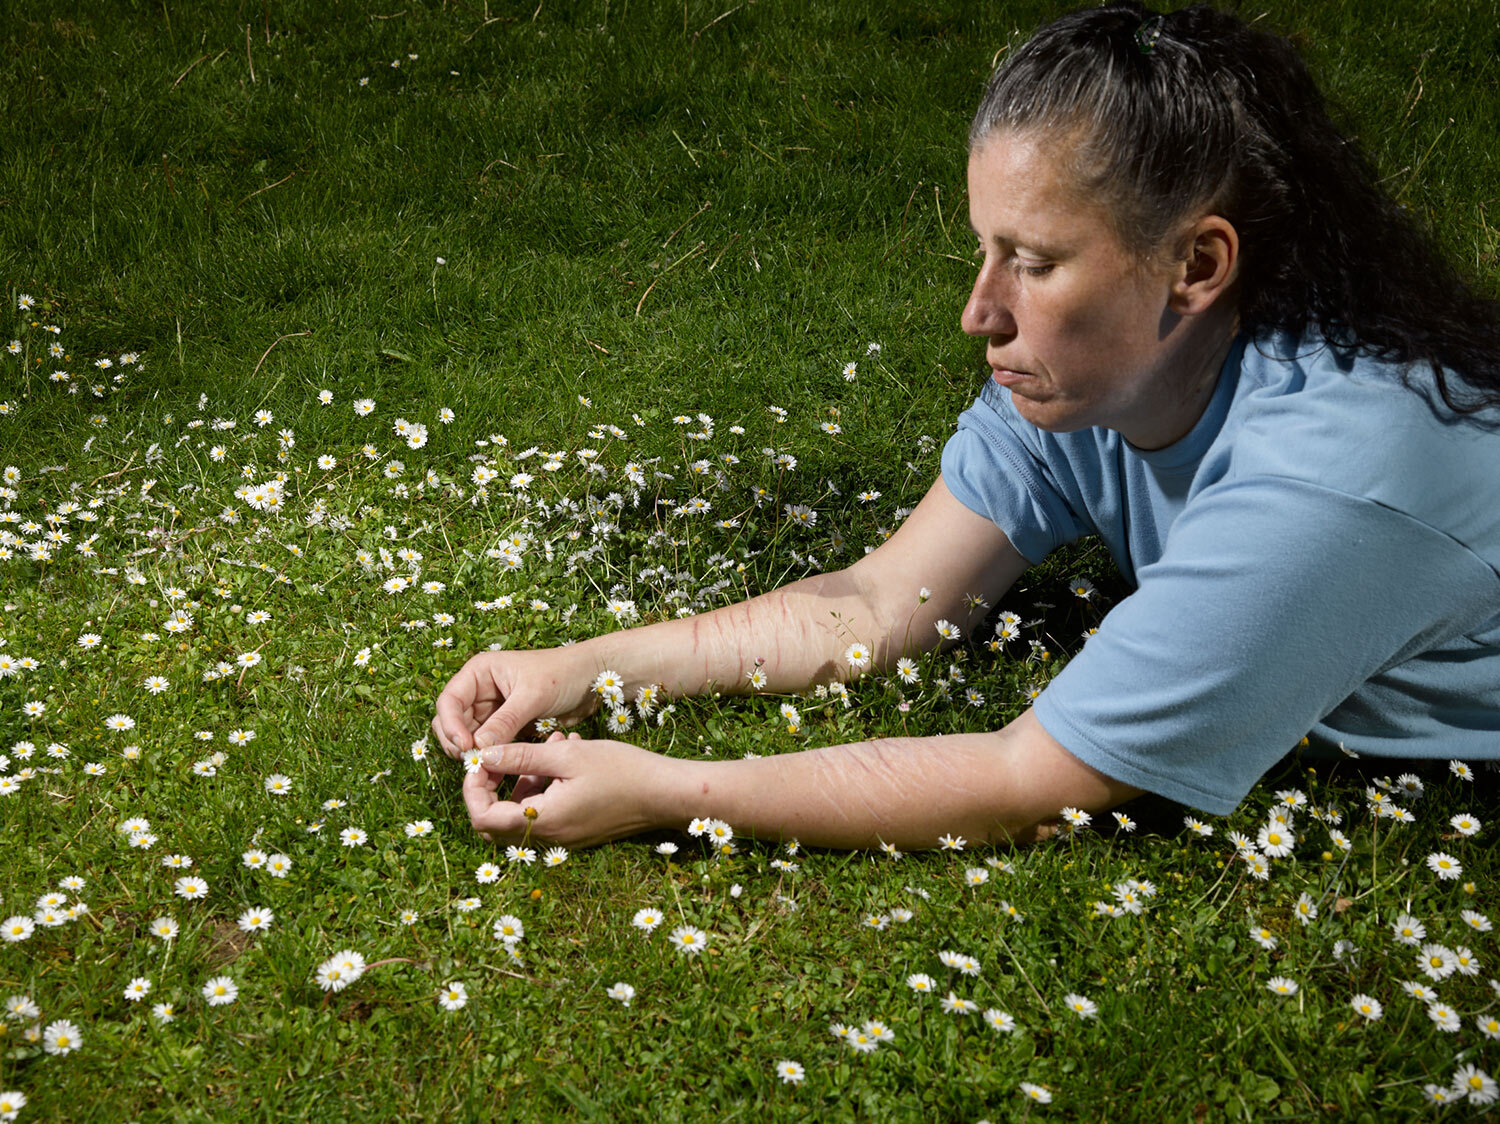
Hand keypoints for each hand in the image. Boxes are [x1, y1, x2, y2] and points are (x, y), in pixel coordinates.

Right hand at [432, 648, 597, 759]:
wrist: (592, 679)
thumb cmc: (564, 674)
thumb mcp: (533, 696)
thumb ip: (505, 721)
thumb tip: (478, 747)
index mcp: (480, 672)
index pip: (450, 701)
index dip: (450, 725)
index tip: (464, 745)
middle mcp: (480, 690)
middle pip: (452, 721)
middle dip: (458, 741)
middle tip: (473, 762)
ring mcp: (492, 709)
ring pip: (468, 736)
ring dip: (473, 751)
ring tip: (485, 767)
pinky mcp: (506, 725)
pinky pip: (488, 743)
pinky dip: (488, 755)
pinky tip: (497, 767)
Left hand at [462, 732, 679, 846]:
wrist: (665, 793)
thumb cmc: (621, 770)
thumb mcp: (566, 754)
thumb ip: (520, 756)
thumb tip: (483, 755)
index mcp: (542, 820)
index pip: (482, 818)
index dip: (472, 790)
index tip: (480, 762)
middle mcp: (549, 838)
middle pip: (495, 826)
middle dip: (491, 790)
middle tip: (499, 759)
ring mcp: (564, 839)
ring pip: (519, 818)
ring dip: (519, 786)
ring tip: (543, 749)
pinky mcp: (576, 833)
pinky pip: (543, 816)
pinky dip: (540, 791)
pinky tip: (561, 760)